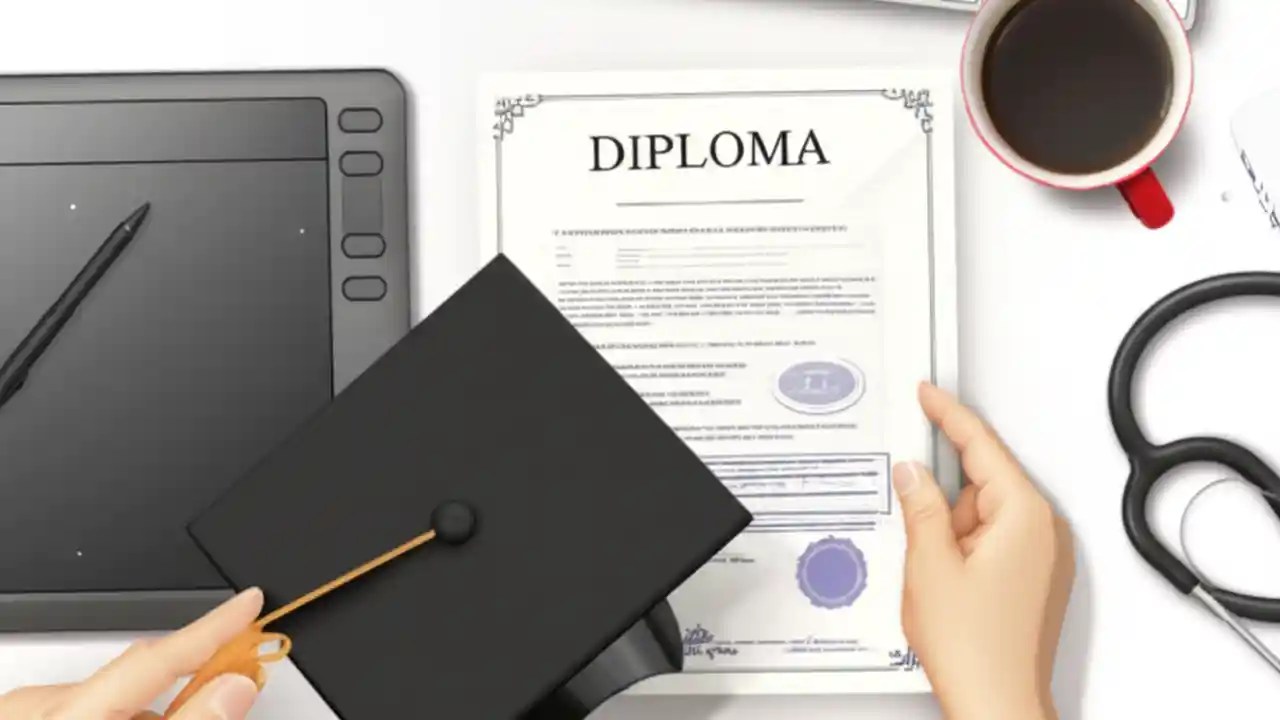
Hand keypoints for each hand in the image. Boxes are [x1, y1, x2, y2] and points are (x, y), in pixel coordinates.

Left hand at [0, 589, 263, 718]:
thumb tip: (235, 686)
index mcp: (67, 716)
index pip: (158, 656)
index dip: (213, 627)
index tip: (252, 600)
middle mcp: (40, 707)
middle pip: (140, 680)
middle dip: (187, 692)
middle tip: (236, 689)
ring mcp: (25, 713)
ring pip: (116, 699)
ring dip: (151, 716)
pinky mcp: (22, 718)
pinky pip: (88, 707)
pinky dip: (118, 719)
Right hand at [894, 383, 1074, 719]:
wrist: (997, 704)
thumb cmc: (975, 648)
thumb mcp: (929, 564)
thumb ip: (920, 505)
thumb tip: (914, 472)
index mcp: (1024, 514)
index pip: (982, 445)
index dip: (948, 415)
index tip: (929, 393)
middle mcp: (1044, 530)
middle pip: (982, 482)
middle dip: (942, 500)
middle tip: (918, 533)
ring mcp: (1043, 555)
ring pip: (982, 515)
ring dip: (950, 532)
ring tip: (936, 577)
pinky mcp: (1035, 577)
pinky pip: (993, 541)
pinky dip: (964, 550)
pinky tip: (947, 581)